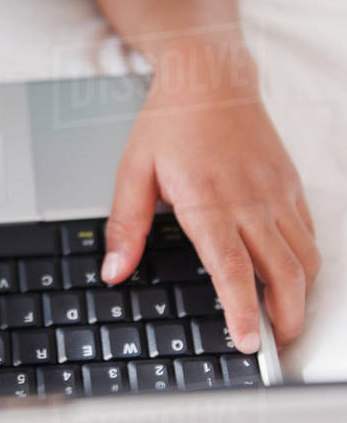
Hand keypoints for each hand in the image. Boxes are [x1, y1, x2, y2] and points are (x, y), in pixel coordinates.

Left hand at [99, 64, 320, 354]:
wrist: (210, 75)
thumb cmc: (171, 121)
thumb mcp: (133, 170)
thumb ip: (126, 225)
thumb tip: (113, 270)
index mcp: (208, 201)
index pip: (233, 269)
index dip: (243, 312)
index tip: (248, 343)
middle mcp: (250, 201)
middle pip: (284, 274)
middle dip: (284, 319)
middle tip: (274, 347)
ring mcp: (276, 193)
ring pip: (306, 258)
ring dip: (300, 296)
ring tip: (284, 320)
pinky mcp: (290, 185)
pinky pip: (309, 234)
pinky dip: (305, 263)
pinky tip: (290, 276)